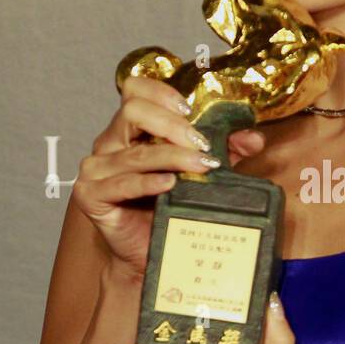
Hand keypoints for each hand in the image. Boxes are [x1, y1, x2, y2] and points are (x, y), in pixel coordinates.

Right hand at [73, 74, 265, 280]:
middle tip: (202, 144)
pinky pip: (121, 184)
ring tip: (202, 166)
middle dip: (173, 125)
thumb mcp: (203, 170)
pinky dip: (147, 182)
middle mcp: (109, 143)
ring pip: (135, 152)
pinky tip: (169, 184)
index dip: (162, 92)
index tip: (191, 110)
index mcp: (130, 129)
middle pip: (133, 111)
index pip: (135, 90)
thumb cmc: (170, 208)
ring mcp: (96, 169)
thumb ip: (225, 150)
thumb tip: (254, 137)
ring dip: (173, 157)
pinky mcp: (90, 195)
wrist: (150, 254)